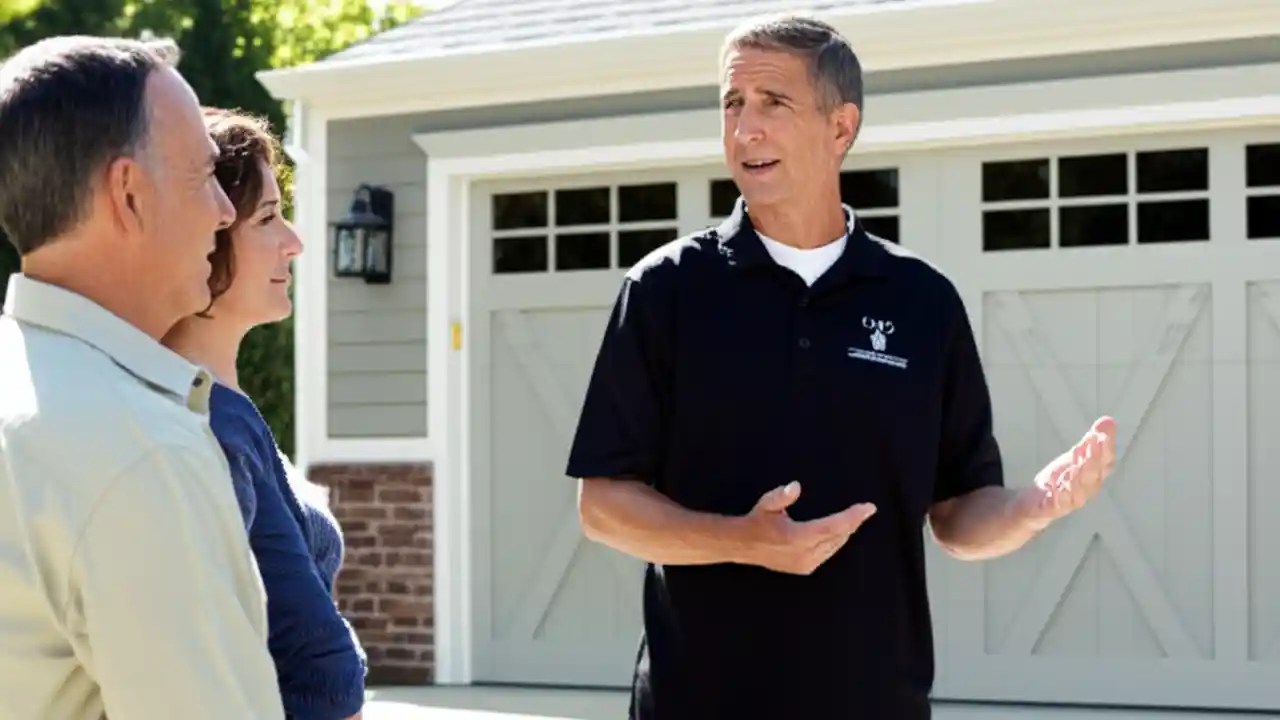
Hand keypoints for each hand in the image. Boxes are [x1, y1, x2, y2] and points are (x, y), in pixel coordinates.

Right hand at [734, 481, 875, 574]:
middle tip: (864, 510)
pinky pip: (827, 554)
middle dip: (852, 523)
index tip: (868, 508)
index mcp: (798, 537)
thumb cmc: (757, 521)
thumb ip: (782, 495)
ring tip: (854, 519)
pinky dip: (835, 543)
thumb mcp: (768, 503)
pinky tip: (839, 534)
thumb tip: (796, 486)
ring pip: (834, 546)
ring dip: (845, 533)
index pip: (834, 526)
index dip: (853, 517)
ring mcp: (806, 564)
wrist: (744, 545)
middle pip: (838, 536)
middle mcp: (805, 554)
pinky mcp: (805, 569)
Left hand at [1018, 416, 1116, 530]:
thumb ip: (1091, 441)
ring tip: (1077, 458)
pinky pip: (1057, 504)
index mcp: (1093, 476)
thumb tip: (1108, 420)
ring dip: (1079, 475)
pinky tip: (1058, 487)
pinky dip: (1059, 496)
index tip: (1103, 431)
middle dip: (1093, 457)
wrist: (1036, 507)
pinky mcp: (1049, 509)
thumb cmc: (1061, 480)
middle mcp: (1085, 490)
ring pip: (1078, 490)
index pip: (1105, 462)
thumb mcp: (1076, 458)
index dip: (1105, 447)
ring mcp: (1068, 501)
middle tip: (1093, 440)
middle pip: (1093, 475)